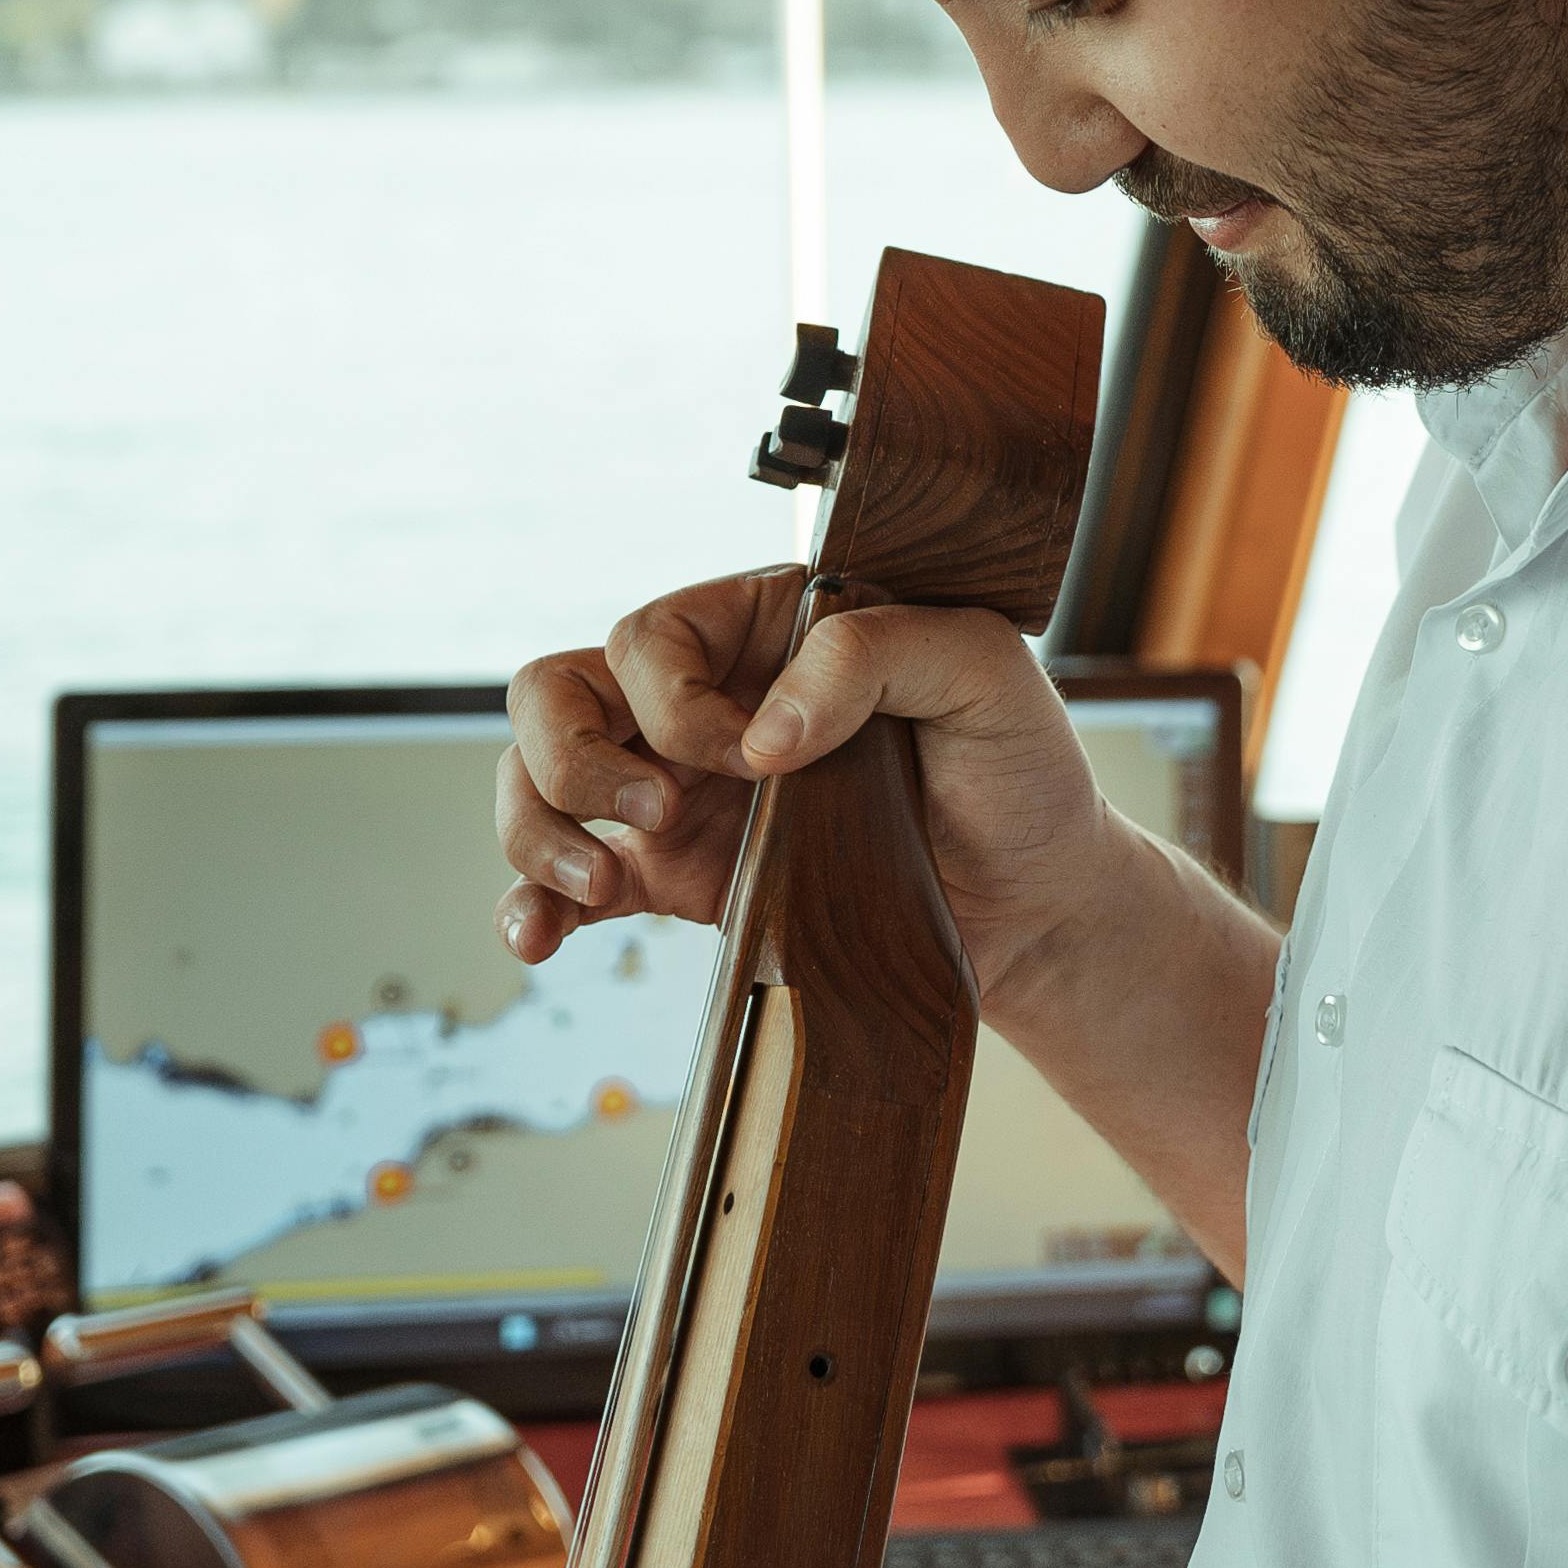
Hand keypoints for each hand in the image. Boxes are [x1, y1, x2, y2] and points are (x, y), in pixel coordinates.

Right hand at [496, 577, 1114, 1003]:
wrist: (1037, 904)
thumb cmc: (1018, 770)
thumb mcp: (980, 670)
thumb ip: (873, 653)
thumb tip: (759, 736)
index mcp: (766, 627)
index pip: (651, 636)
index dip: (671, 698)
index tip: (748, 756)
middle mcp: (707, 700)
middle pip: (558, 694)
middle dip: (573, 757)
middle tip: (661, 813)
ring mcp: (682, 791)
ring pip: (540, 780)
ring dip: (537, 829)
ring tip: (601, 886)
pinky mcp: (681, 879)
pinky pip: (566, 884)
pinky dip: (529, 906)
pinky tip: (536, 940)